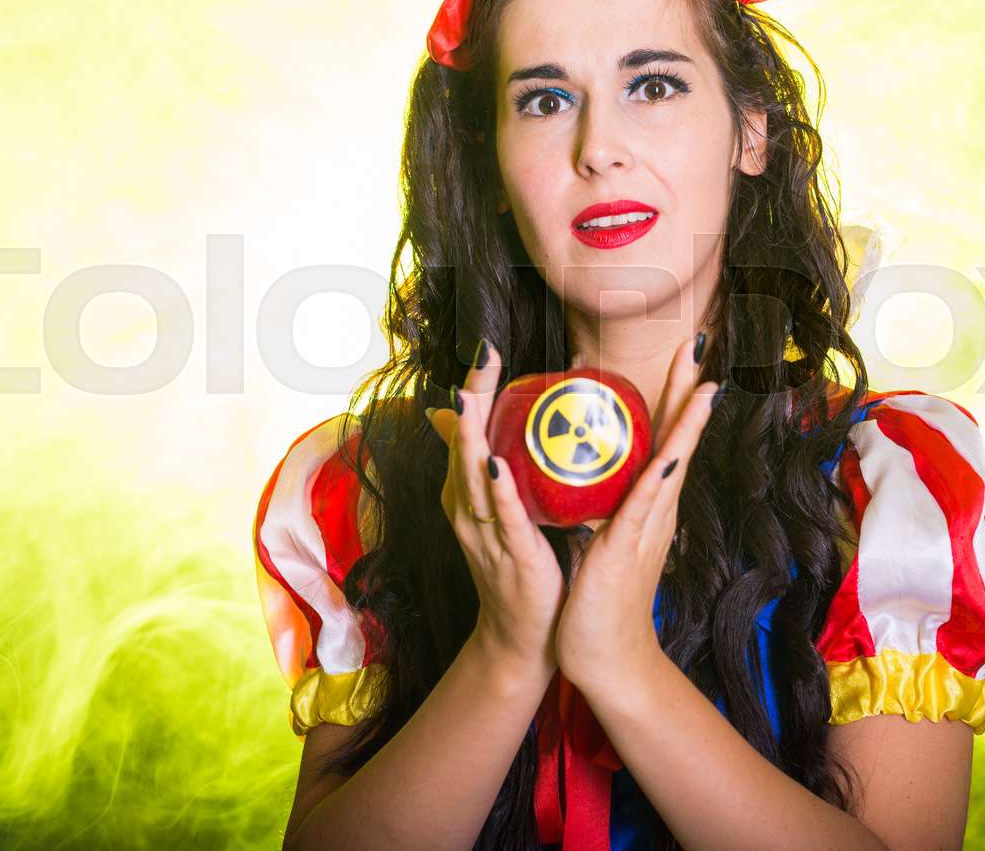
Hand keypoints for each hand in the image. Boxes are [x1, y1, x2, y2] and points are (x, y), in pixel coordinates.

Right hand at [426, 339, 565, 679]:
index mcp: (467, 493)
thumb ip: (497, 472)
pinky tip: (496, 463)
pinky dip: (496, 489)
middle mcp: (467, 507)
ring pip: (471, 474)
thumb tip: (504, 437)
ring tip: (473, 393)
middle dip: (471, 397)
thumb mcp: (503, 513)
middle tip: (482, 354)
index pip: (466, 430)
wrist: (522, 636)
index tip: (486, 348)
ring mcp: (483, 531)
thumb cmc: (519, 567)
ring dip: (472, 433)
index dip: (475, 388)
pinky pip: (501, 517)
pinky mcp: (508, 555)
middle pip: (463, 442)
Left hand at [554, 334, 719, 690]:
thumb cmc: (597, 598)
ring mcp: (648, 528)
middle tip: (698, 344)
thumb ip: (592, 501)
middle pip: (677, 438)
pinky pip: (644, 508)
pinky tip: (670, 455)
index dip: (671, 394)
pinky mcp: (629, 551)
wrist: (608, 657)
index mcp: (644, 501)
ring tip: (701, 383)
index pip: (661, 436)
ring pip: (672, 463)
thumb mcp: (592, 536)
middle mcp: (654, 508)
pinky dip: (658, 478)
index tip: (680, 353)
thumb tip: (577, 468)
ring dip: (687, 423)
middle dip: (687, 391)